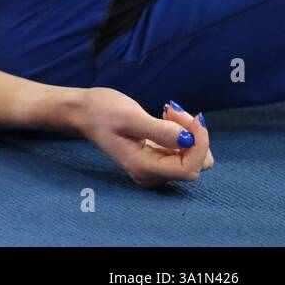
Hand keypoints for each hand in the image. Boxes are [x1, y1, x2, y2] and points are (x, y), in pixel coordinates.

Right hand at [78, 88, 212, 187]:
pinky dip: (183, 133)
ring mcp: (155, 168)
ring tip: (168, 112)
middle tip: (172, 111)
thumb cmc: (102, 112)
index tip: (196, 118)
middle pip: (195, 164)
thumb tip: (188, 139)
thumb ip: (158, 130)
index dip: (199, 144)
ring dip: (189, 133)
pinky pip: (185, 151)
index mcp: (143, 167)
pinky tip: (166, 117)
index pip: (188, 168)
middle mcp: (151, 174)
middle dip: (193, 136)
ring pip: (193, 157)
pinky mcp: (158, 159)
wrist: (85, 112)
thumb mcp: (129, 116)